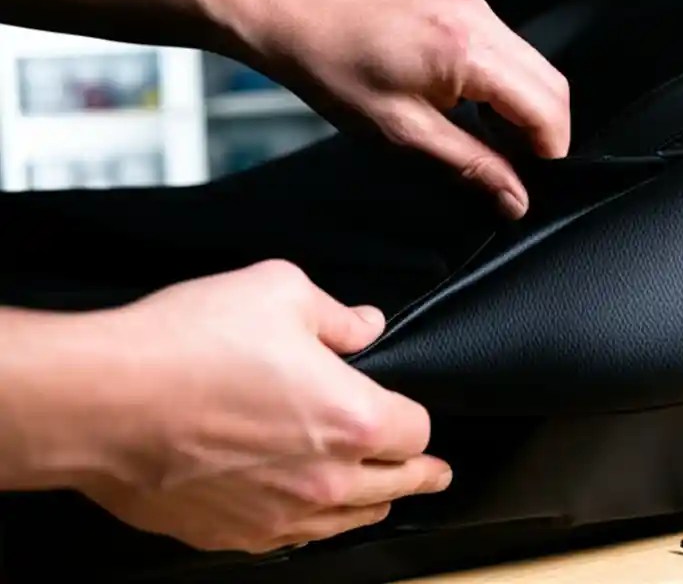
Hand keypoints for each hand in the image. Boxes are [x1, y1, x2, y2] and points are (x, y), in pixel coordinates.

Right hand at [75, 260, 448, 553]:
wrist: (99, 403)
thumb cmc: (184, 346)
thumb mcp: (279, 292)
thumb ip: (335, 314)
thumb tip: (364, 325)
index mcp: (352, 420)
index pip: (416, 430)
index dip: (417, 418)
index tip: (413, 415)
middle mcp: (326, 480)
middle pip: (396, 486)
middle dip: (419, 474)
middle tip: (434, 474)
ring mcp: (278, 515)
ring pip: (349, 522)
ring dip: (372, 505)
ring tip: (383, 498)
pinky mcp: (231, 534)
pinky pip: (290, 540)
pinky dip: (310, 526)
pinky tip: (308, 515)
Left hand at [238, 0, 570, 219]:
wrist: (294, 20)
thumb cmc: (334, 73)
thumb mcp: (404, 133)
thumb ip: (470, 165)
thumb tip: (516, 199)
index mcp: (467, 51)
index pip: (545, 107)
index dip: (550, 153)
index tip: (531, 185)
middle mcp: (480, 20)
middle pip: (553, 85)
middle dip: (545, 135)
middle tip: (517, 172)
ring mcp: (474, 8)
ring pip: (536, 68)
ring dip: (527, 112)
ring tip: (494, 146)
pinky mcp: (464, 7)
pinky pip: (511, 53)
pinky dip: (509, 88)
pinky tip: (478, 113)